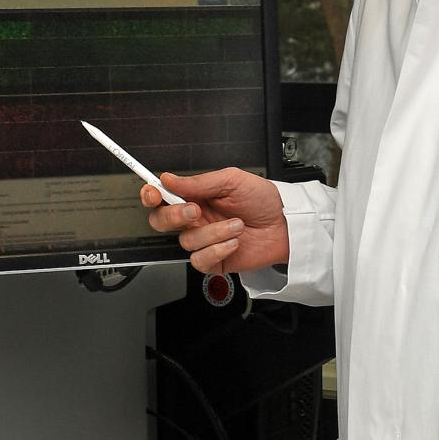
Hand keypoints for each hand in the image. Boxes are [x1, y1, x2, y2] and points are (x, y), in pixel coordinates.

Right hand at [141, 167, 288, 274]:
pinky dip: (217, 250)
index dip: (151, 195)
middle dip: (175, 216)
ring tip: (236, 225)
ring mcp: (204, 241)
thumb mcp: (231, 180)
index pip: (163, 197)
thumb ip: (198, 182)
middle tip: (195, 211)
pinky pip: (200, 260)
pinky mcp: (214, 260)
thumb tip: (168, 179)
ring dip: (212, 233)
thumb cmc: (264, 200)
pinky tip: (233, 243)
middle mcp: (196, 219)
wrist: (286, 224)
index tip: (152, 192)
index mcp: (196, 197)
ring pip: (186, 242)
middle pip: (162, 222)